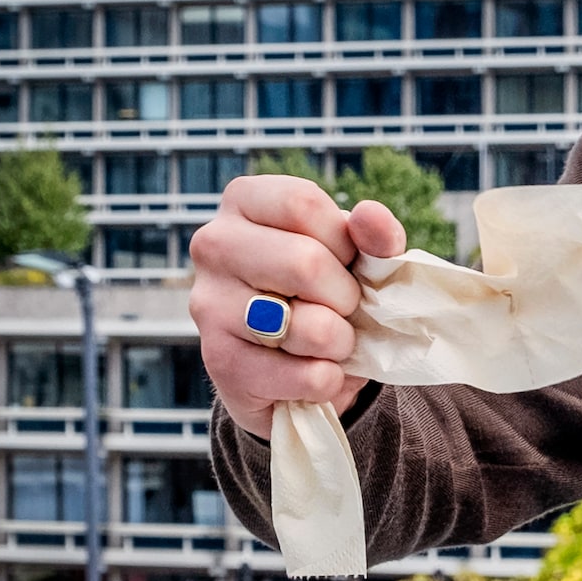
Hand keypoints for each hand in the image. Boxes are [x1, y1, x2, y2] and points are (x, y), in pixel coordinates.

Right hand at [188, 177, 405, 440]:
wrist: (286, 363)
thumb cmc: (322, 289)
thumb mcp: (353, 254)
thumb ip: (372, 234)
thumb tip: (372, 214)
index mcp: (243, 201)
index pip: (302, 204)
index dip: (344, 239)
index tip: (345, 259)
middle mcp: (214, 245)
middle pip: (306, 263)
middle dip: (347, 296)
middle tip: (344, 307)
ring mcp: (209, 306)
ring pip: (310, 326)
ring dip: (342, 341)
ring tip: (332, 340)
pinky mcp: (222, 363)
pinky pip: (308, 376)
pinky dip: (330, 379)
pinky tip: (315, 370)